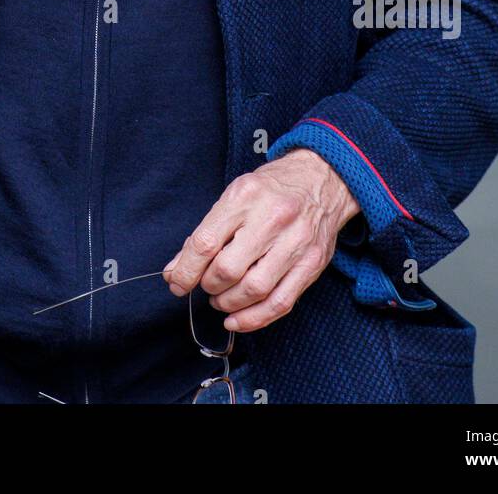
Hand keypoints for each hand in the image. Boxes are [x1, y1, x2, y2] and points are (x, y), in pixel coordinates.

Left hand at [162, 148, 359, 333]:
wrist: (321, 179)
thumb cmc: (272, 188)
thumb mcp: (235, 195)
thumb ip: (206, 232)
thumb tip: (176, 270)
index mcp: (245, 196)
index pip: (206, 242)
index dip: (186, 270)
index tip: (176, 283)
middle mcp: (272, 218)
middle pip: (228, 269)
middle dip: (208, 285)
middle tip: (205, 285)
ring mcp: (295, 243)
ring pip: (254, 290)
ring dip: (229, 303)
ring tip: (220, 299)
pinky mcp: (312, 264)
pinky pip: (280, 302)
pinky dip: (254, 318)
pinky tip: (237, 319)